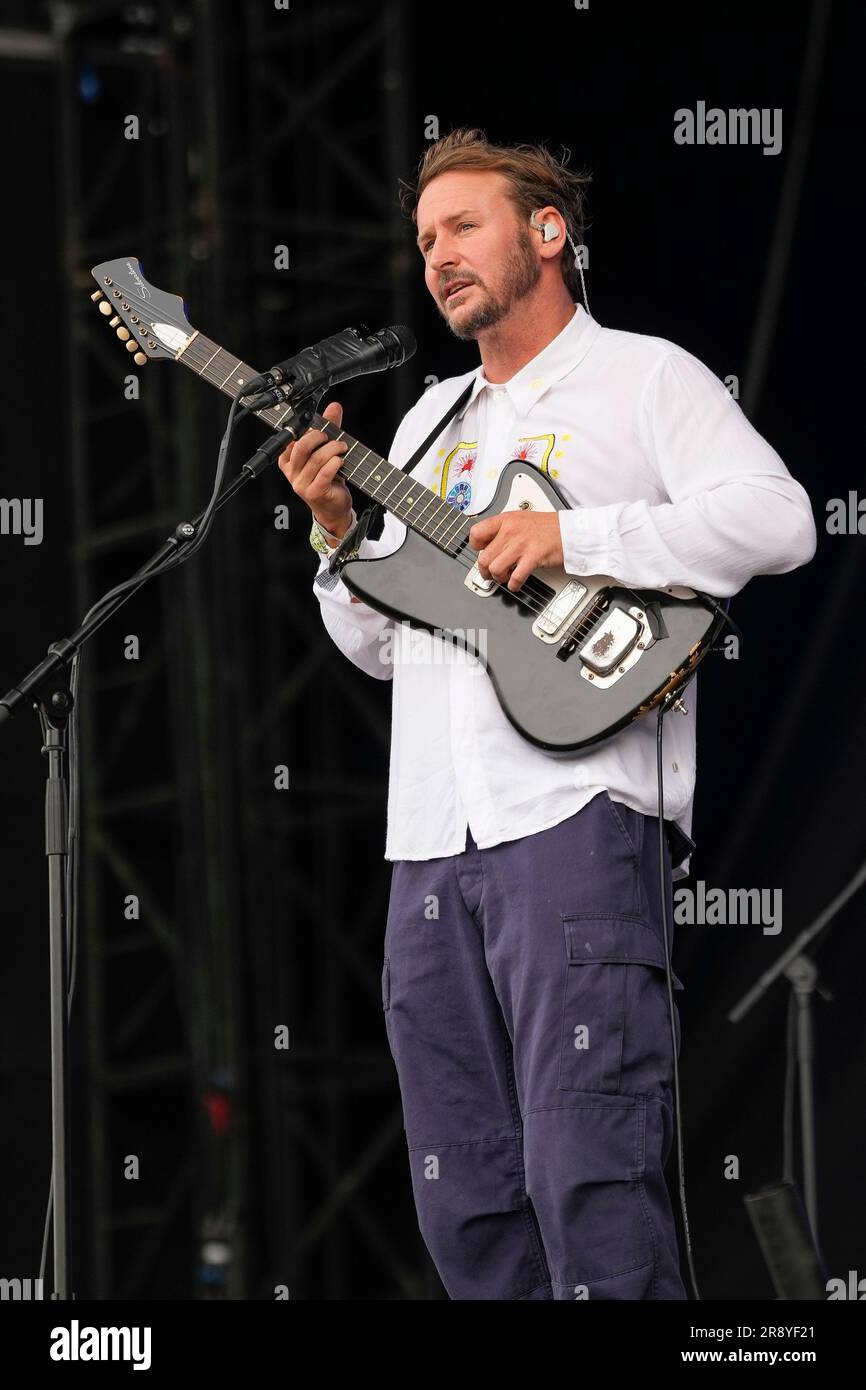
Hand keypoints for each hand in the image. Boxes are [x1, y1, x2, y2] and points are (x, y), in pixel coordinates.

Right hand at [277, 400, 352, 535]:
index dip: (308, 430)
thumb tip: (334, 407)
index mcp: (288, 460)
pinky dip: (335, 463)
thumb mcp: (326, 451)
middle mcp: (292, 472)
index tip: (321, 428)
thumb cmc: (327, 479)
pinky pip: (324, 473)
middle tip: (331, 437)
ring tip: (342, 448)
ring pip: (316, 459)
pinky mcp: (314, 492)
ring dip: (333, 450)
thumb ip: (328, 428)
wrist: (333, 507)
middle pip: (301, 447)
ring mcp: (301, 484)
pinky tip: (340, 461)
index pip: (293, 439)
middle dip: (319, 437)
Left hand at [467, 511, 563, 590]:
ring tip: (505, 577)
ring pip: (495, 568)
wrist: (570, 531)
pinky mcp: (533, 557)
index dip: (476, 547)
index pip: (476, 533)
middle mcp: (511, 531)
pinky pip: (515, 577)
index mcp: (506, 520)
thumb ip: (503, 529)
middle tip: (490, 573)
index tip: (481, 552)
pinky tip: (516, 583)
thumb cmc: (549, 527)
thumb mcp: (520, 519)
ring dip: (498, 578)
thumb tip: (489, 544)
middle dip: (485, 571)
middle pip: (484, 557)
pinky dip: (513, 585)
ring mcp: (522, 545)